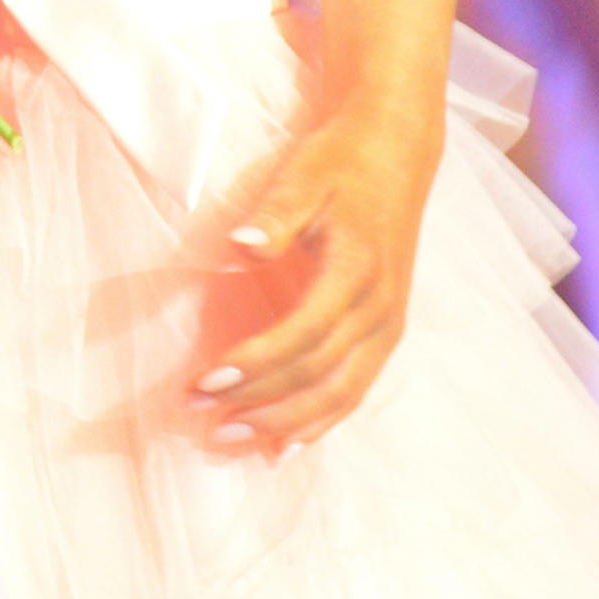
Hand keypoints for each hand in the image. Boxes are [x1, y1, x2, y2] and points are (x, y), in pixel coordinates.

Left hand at [186, 92, 439, 455]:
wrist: (398, 151)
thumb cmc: (341, 161)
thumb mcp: (305, 174)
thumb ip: (277, 214)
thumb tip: (242, 245)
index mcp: (358, 269)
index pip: (303, 334)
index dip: (255, 362)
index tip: (205, 378)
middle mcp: (380, 307)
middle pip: (319, 375)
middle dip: (258, 401)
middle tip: (201, 414)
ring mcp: (388, 324)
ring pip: (341, 393)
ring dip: (285, 423)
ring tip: (229, 437)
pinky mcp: (387, 331)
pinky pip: (356, 390)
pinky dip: (321, 423)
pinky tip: (284, 447)